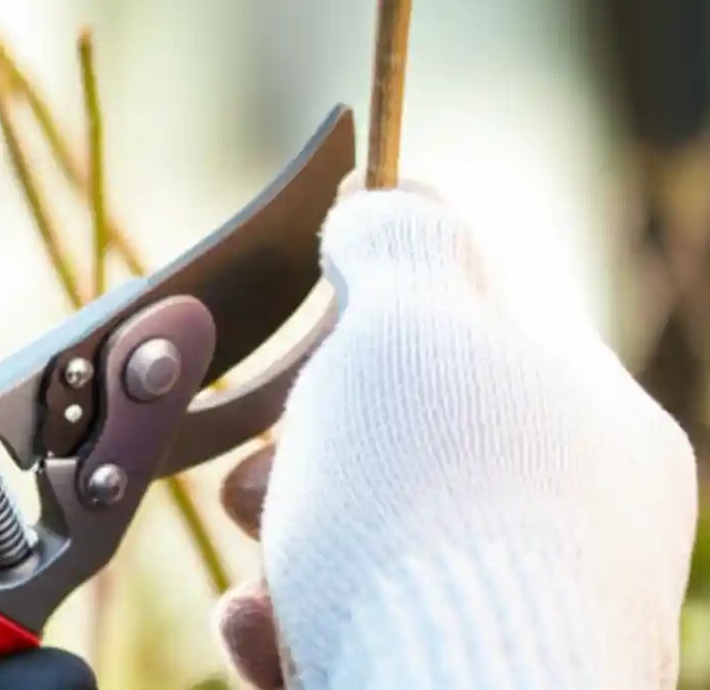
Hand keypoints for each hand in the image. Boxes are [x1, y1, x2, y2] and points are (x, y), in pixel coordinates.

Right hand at [218, 181, 697, 687]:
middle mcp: (563, 515)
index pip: (477, 317)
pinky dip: (290, 617)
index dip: (376, 297)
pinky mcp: (444, 677)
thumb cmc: (428, 518)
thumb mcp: (411, 328)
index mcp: (582, 413)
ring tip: (259, 546)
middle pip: (404, 436)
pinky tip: (263, 625)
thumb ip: (400, 243)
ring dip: (283, 530)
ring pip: (366, 536)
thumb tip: (387, 198)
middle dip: (302, 436)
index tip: (307, 303)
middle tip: (261, 454)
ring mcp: (507, 605)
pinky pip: (351, 622)